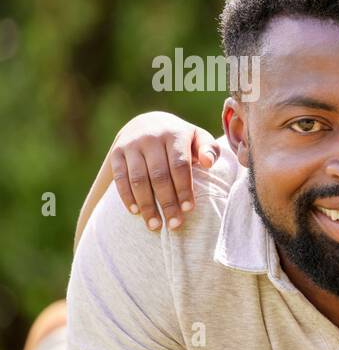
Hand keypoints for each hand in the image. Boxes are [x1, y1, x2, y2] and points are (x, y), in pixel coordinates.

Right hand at [109, 112, 218, 231]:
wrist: (149, 123)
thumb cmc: (182, 139)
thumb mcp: (199, 138)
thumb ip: (210, 149)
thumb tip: (209, 163)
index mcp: (175, 134)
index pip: (180, 166)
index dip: (184, 188)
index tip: (189, 209)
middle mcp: (151, 137)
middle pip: (159, 176)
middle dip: (167, 202)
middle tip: (174, 224)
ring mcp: (132, 145)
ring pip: (138, 179)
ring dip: (146, 205)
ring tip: (155, 226)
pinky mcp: (116, 152)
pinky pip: (120, 178)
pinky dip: (127, 196)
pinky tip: (135, 212)